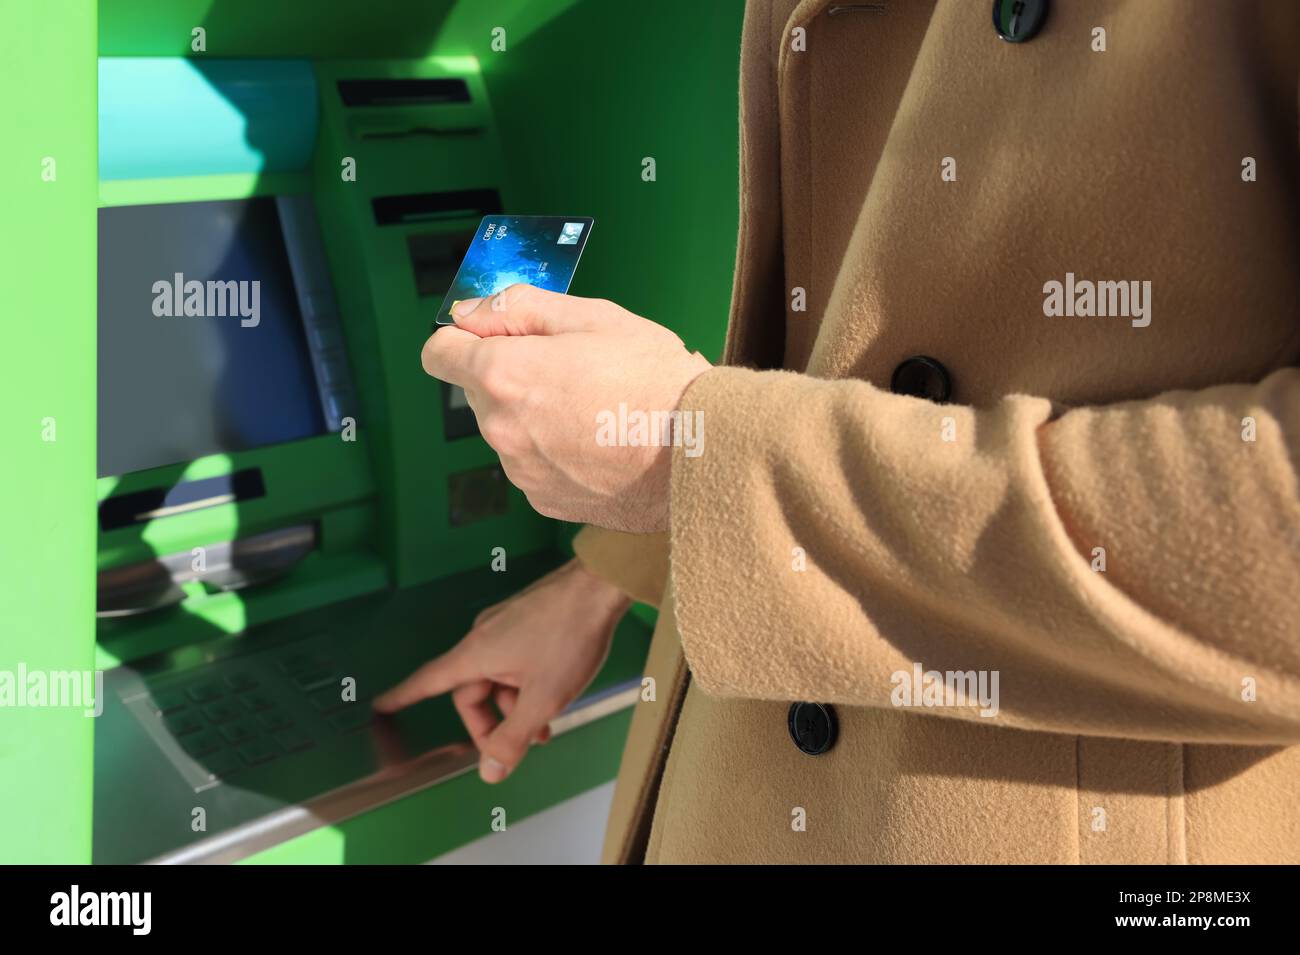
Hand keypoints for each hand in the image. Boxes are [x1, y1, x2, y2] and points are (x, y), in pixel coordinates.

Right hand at [372, 559, 630, 782]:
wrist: (598, 587)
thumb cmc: (569, 636)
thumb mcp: (543, 698)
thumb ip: (514, 738)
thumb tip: (489, 772)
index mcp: (476, 654)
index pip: (429, 681)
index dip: (404, 697)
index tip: (382, 704)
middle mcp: (483, 636)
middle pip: (472, 690)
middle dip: (494, 721)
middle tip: (523, 744)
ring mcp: (505, 625)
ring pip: (498, 677)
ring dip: (517, 703)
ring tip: (549, 721)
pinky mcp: (525, 619)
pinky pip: (514, 659)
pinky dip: (527, 682)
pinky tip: (554, 690)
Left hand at [421, 285, 711, 532]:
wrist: (702, 453)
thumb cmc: (655, 379)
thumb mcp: (593, 316)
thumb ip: (520, 307)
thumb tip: (471, 312)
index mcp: (503, 375)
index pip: (438, 353)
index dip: (466, 337)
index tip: (499, 336)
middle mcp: (500, 429)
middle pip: (480, 392)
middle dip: (512, 375)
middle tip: (575, 369)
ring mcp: (521, 471)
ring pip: (509, 430)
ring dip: (535, 416)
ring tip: (597, 409)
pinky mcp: (545, 501)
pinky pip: (535, 466)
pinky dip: (556, 453)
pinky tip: (600, 443)